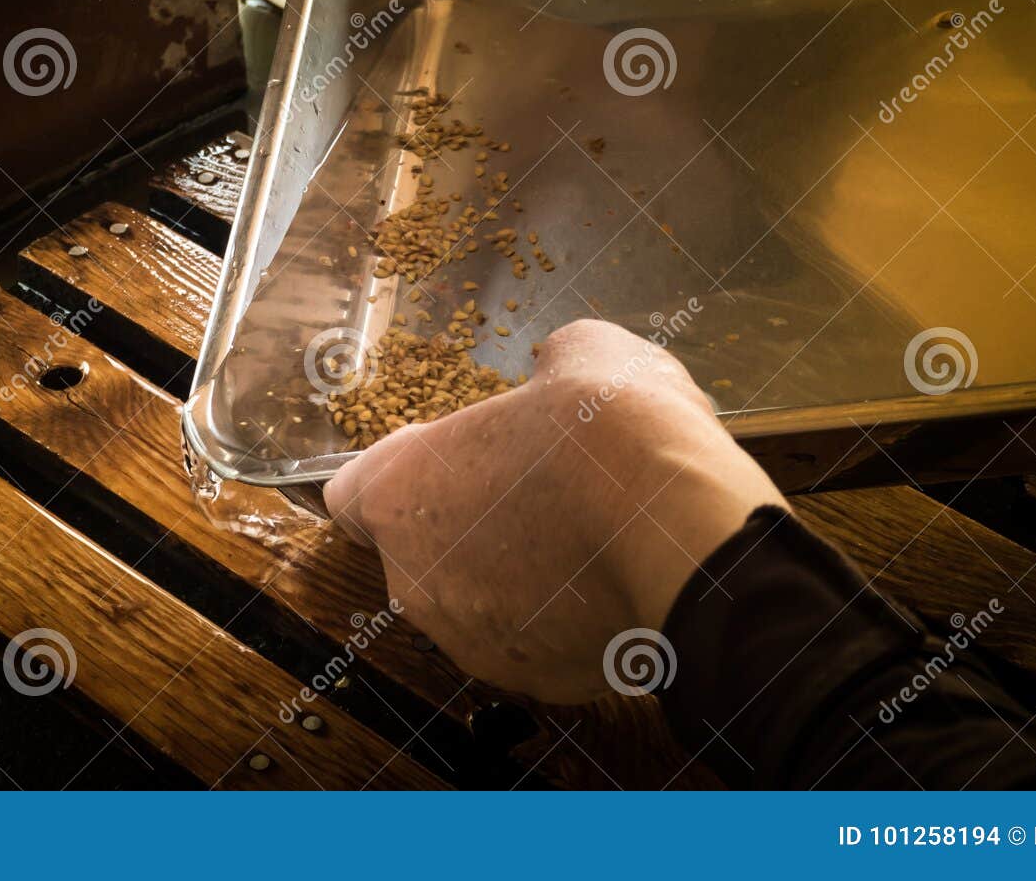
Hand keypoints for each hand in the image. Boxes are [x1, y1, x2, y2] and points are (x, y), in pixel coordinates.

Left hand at [323, 319, 785, 703]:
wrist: (685, 533)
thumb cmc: (613, 435)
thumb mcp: (580, 353)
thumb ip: (545, 370)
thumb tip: (561, 373)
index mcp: (400, 492)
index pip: (349, 494)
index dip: (399, 472)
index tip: (444, 459)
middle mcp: (417, 578)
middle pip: (421, 549)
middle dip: (469, 522)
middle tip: (534, 486)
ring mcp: (474, 639)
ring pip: (478, 602)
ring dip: (515, 572)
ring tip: (585, 532)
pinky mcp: (535, 681)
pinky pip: (537, 641)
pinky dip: (564, 616)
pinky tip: (612, 575)